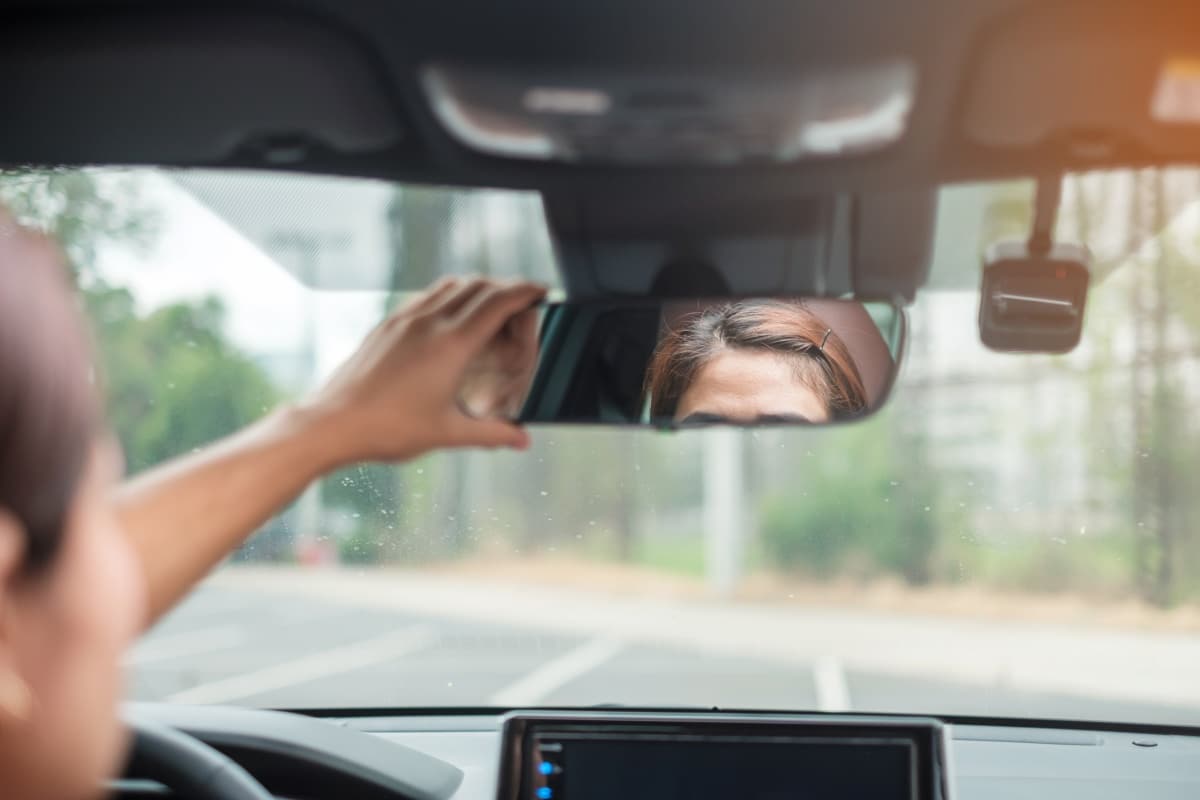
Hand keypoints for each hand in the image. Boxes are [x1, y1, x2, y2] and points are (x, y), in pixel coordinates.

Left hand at [301, 277, 546, 463]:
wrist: (334, 423)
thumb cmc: (388, 429)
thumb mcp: (448, 433)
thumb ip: (491, 433)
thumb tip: (521, 440)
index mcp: (452, 345)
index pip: (498, 302)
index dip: (525, 291)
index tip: (542, 290)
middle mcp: (430, 323)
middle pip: (478, 286)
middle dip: (506, 287)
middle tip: (523, 299)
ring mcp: (405, 319)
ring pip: (450, 285)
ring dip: (477, 287)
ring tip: (491, 302)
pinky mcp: (387, 325)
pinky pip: (426, 296)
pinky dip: (449, 295)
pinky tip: (450, 315)